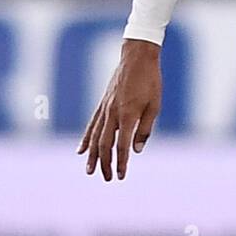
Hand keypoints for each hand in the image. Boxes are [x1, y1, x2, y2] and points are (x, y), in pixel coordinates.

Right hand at [77, 39, 161, 180]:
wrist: (137, 57)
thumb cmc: (150, 81)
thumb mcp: (154, 105)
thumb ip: (145, 129)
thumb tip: (136, 150)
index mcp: (128, 115)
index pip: (122, 145)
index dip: (121, 162)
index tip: (121, 175)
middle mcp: (113, 113)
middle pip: (105, 144)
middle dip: (105, 163)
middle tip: (107, 178)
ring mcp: (105, 108)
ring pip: (95, 136)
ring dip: (92, 156)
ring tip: (90, 171)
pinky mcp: (102, 104)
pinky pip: (92, 125)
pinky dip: (86, 139)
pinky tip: (81, 151)